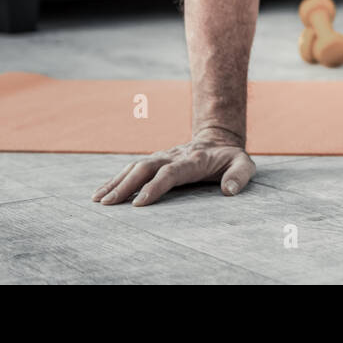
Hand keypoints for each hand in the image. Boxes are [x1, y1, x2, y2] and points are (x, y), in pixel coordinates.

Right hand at [91, 130, 256, 206]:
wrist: (218, 139)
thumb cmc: (231, 158)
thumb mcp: (244, 164)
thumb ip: (239, 176)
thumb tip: (228, 191)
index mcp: (193, 160)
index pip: (170, 173)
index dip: (155, 186)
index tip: (139, 203)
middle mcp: (172, 156)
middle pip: (145, 168)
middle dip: (126, 185)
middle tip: (109, 203)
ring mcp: (161, 157)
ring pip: (135, 167)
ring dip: (116, 182)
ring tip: (99, 200)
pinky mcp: (154, 161)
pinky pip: (132, 168)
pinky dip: (115, 179)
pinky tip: (101, 192)